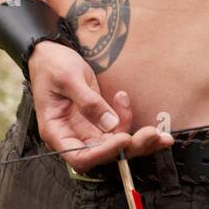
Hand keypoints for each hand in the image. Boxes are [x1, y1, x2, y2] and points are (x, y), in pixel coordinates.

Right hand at [28, 42, 172, 171]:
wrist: (49, 51)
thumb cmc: (51, 65)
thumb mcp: (68, 78)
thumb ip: (89, 102)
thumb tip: (111, 125)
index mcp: (57, 132)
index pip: (81, 157)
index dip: (104, 154)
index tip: (123, 138)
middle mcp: (73, 136)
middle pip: (103, 154)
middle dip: (130, 147)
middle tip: (152, 134)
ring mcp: (87, 129)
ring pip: (115, 144)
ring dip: (139, 140)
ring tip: (159, 131)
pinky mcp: (98, 119)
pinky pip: (117, 128)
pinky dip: (130, 120)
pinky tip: (126, 100)